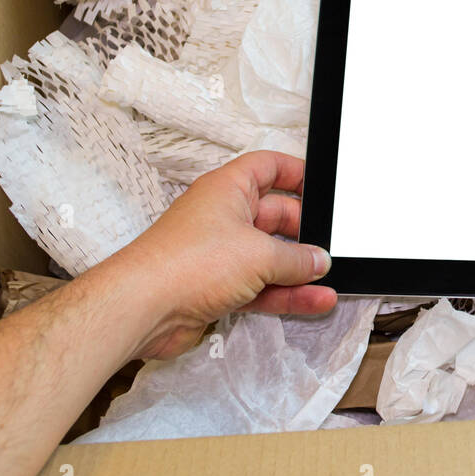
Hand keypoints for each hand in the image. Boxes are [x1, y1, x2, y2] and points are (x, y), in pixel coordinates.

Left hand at [98, 150, 335, 359]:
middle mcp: (222, 217)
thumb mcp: (260, 255)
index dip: (296, 173)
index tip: (322, 189)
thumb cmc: (187, 263)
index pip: (268, 167)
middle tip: (330, 246)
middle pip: (274, 216)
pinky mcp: (216, 287)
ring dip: (298, 270)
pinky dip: (284, 293)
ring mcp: (218, 253)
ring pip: (268, 257)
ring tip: (329, 280)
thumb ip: (296, 259)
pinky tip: (312, 300)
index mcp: (227, 189)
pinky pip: (260, 286)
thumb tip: (318, 261)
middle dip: (303, 233)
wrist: (144, 308)